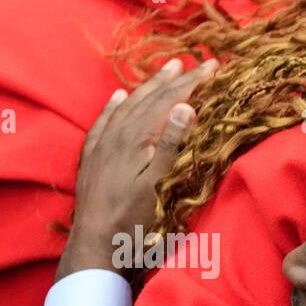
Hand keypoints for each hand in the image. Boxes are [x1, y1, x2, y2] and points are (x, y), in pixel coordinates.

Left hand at [56, 57, 217, 281]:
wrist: (95, 242)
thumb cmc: (134, 219)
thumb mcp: (160, 184)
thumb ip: (172, 144)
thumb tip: (186, 108)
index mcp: (139, 138)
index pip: (170, 102)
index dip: (192, 83)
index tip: (213, 67)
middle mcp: (118, 133)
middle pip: (150, 98)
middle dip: (175, 79)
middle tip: (195, 63)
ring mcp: (103, 143)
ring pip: (128, 104)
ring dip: (149, 86)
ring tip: (166, 70)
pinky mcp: (92, 155)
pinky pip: (104, 120)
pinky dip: (114, 105)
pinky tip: (120, 96)